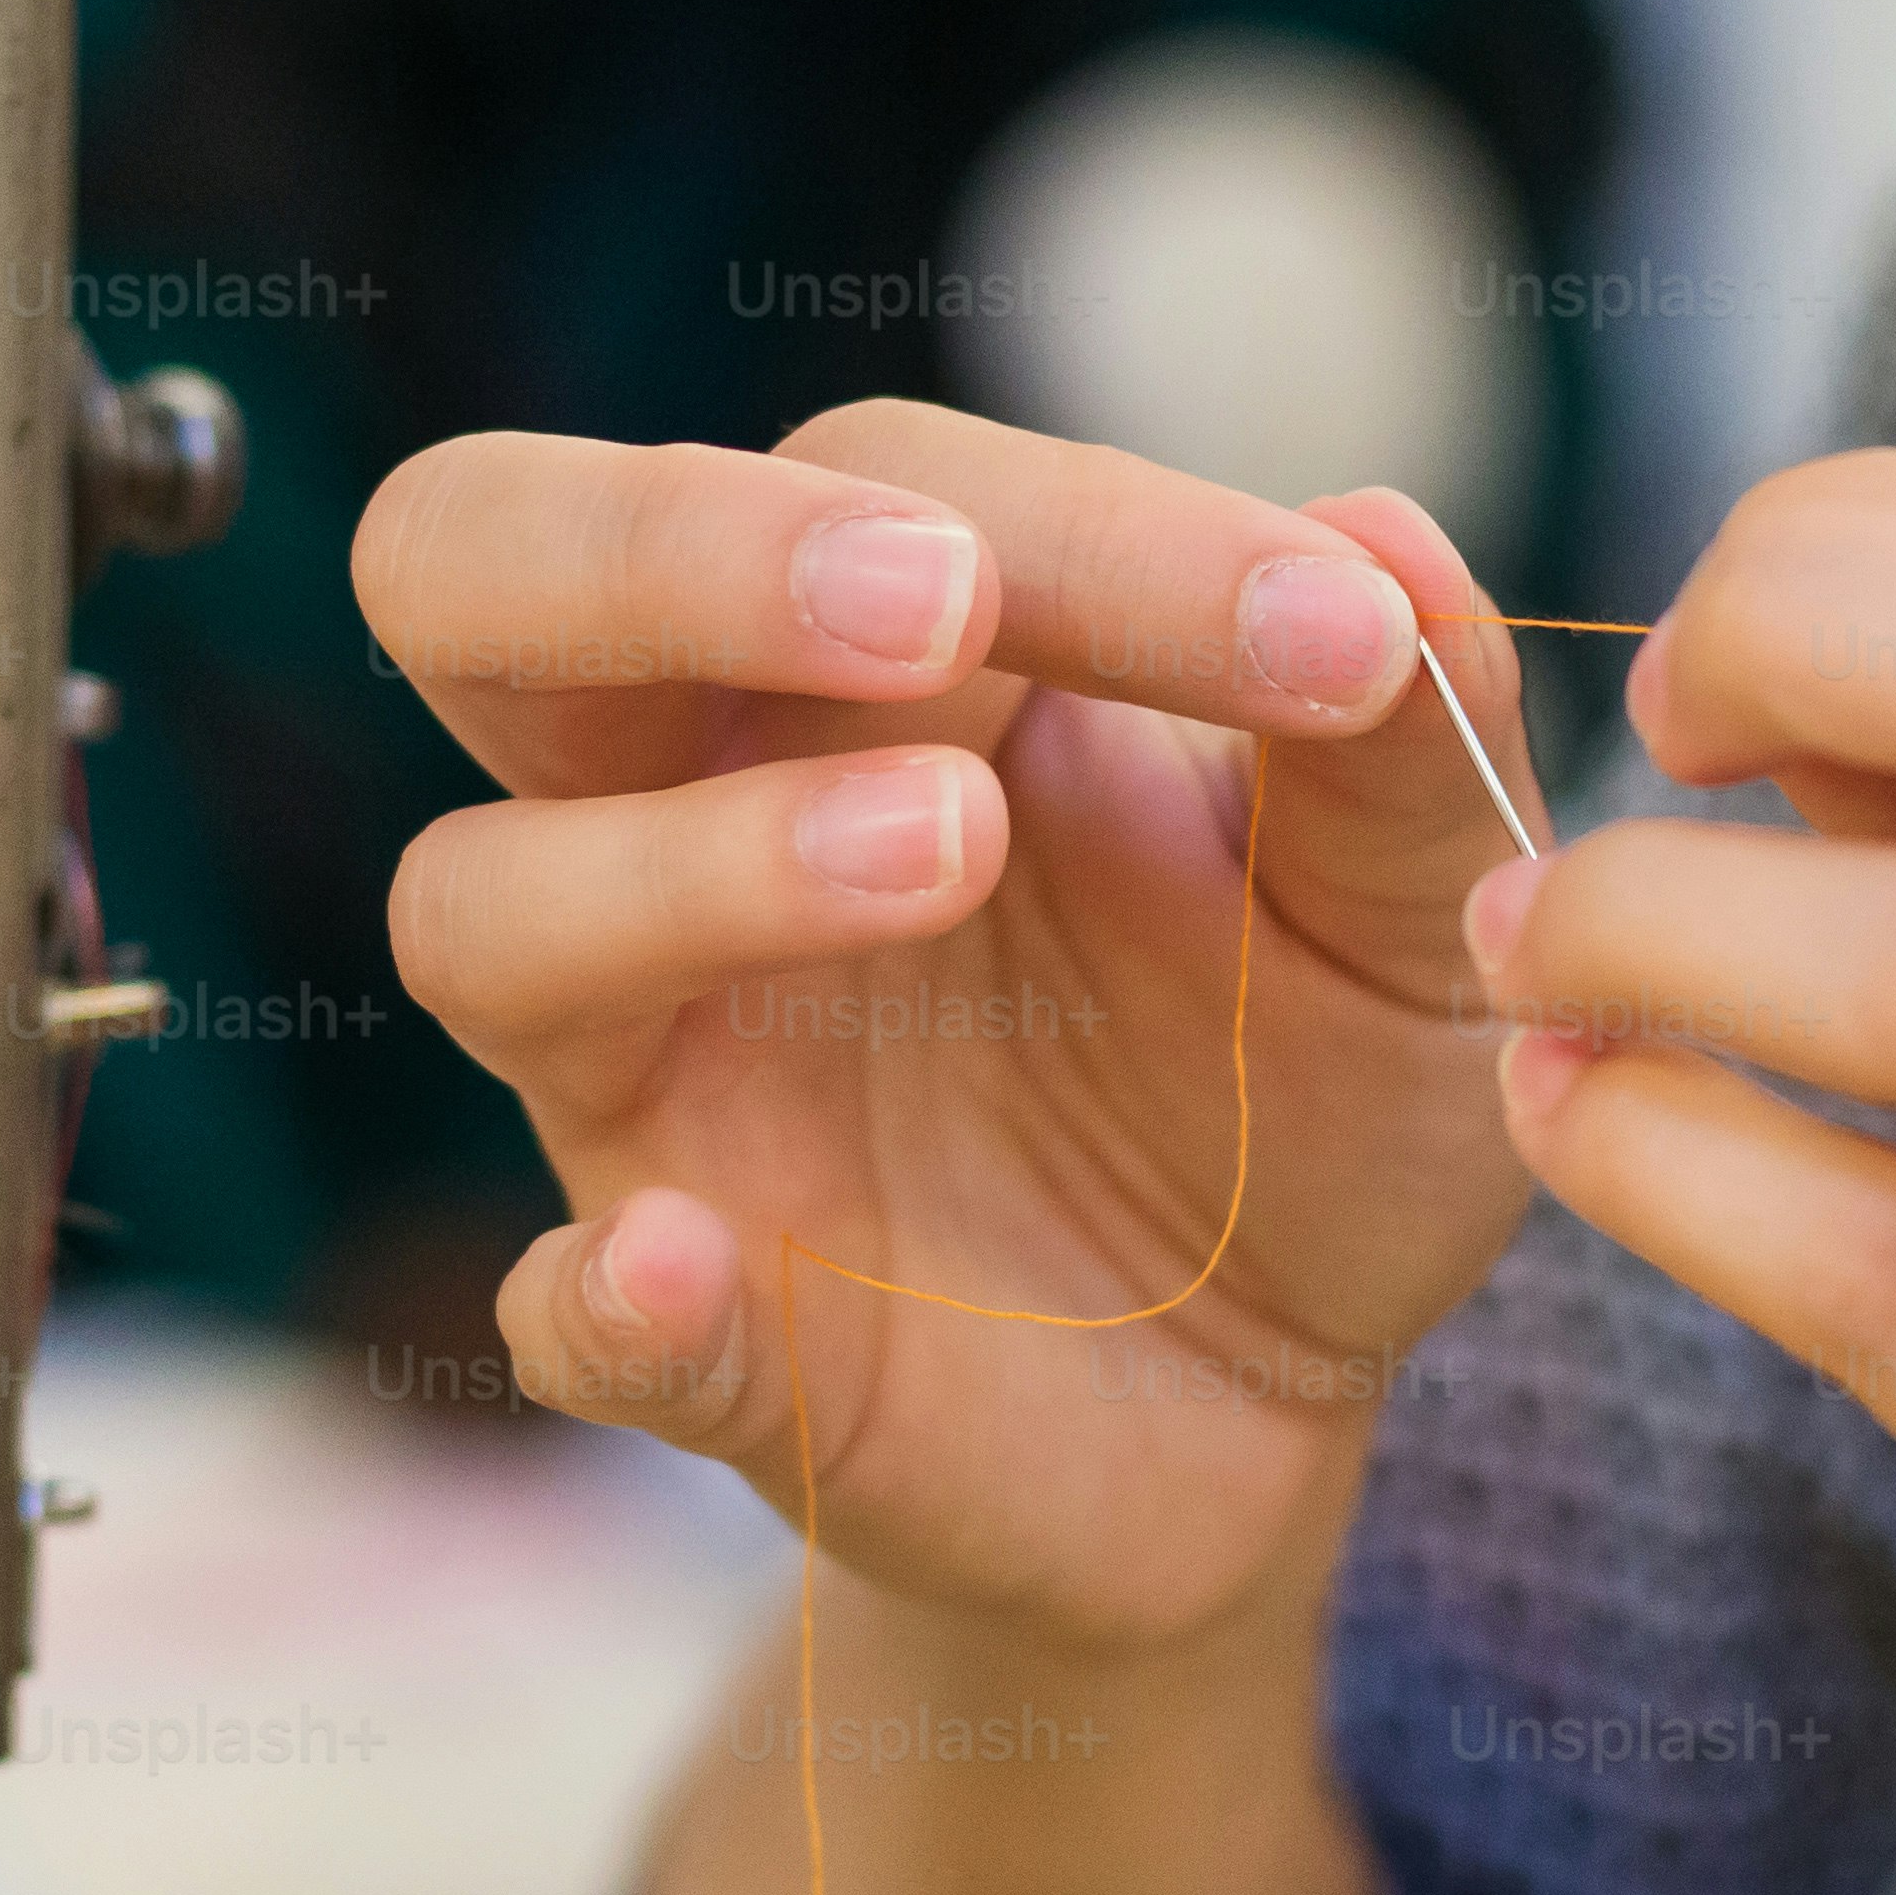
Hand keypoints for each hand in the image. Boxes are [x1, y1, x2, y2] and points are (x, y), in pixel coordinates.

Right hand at [359, 406, 1555, 1654]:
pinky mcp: (695, 1331)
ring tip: (943, 858)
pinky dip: (598, 1292)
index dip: (1090, 530)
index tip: (1332, 636)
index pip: (882, 491)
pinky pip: (563, 1308)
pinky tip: (681, 1268)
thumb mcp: (1415, 907)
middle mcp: (695, 811)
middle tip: (926, 607)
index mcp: (874, 661)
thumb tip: (1390, 531)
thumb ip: (1411, 738)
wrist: (1274, 1403)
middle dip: (667, 552)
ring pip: (483, 905)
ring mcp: (662, 1071)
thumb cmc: (1298, 1078)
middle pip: (480, 569)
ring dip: (682, 864)